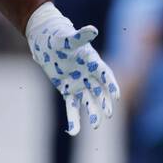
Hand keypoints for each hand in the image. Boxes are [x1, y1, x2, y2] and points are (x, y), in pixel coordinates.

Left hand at [26, 2, 119, 135]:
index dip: (111, 85)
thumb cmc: (59, 36)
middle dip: (104, 103)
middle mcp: (88, 75)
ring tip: (96, 126)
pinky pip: (72, 107)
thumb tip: (93, 30)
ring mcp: (79, 84)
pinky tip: (73, 132)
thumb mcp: (68, 38)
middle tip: (108, 114)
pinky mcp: (68, 90)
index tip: (116, 96)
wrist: (46, 41)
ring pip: (88, 101)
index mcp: (92, 61)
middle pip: (99, 91)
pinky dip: (73, 119)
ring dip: (92, 113)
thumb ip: (80, 36)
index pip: (105, 75)